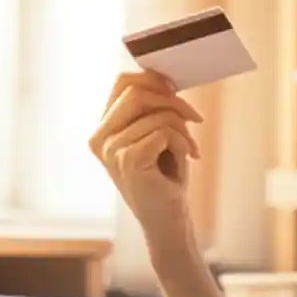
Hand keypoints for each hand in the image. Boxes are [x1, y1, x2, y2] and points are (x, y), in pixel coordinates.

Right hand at [88, 70, 203, 238]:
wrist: (168, 219)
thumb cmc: (165, 177)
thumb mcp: (156, 134)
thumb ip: (151, 108)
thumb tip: (162, 76)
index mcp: (102, 129)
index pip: (122, 82)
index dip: (153, 79)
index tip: (176, 90)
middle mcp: (100, 138)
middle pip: (138, 92)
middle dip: (174, 102)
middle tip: (195, 119)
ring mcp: (112, 150)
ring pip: (158, 114)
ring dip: (184, 130)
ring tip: (190, 150)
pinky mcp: (128, 160)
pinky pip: (165, 132)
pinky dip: (183, 143)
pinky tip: (186, 160)